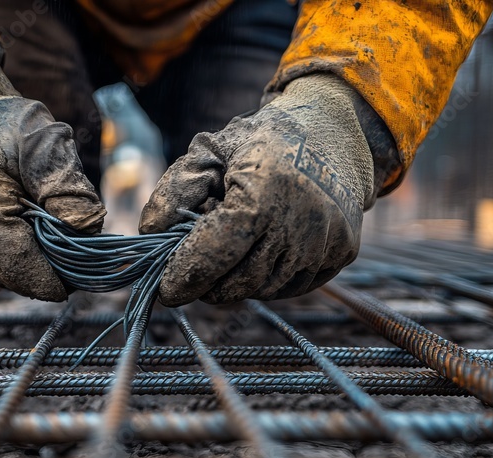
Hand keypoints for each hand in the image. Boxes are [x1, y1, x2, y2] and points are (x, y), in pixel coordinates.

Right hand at [0, 34, 105, 300]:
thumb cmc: (2, 123)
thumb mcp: (43, 139)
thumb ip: (66, 183)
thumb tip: (88, 228)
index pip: (21, 264)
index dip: (56, 277)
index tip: (89, 274)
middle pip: (12, 273)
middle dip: (48, 271)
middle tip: (84, 260)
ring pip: (1, 271)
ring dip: (33, 262)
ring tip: (60, 240)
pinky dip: (17, 252)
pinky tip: (34, 232)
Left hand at [139, 74, 377, 305]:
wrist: (332, 132)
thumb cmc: (262, 143)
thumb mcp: (210, 151)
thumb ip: (174, 190)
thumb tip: (149, 234)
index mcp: (262, 194)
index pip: (214, 254)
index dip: (185, 277)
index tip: (165, 290)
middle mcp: (300, 224)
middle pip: (237, 282)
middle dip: (208, 282)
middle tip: (196, 265)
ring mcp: (326, 242)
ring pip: (263, 289)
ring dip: (238, 279)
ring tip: (233, 248)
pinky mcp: (343, 253)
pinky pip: (291, 287)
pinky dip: (269, 278)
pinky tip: (263, 250)